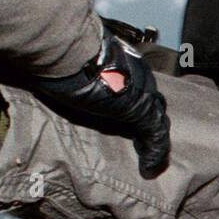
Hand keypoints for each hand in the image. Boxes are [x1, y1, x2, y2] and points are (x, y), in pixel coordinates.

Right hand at [24, 30, 170, 177]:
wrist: (70, 49)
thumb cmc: (64, 51)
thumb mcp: (74, 63)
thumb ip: (79, 72)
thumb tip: (61, 74)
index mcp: (125, 61)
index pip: (138, 84)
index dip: (137, 101)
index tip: (129, 114)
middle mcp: (139, 74)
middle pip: (153, 101)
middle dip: (150, 118)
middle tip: (142, 138)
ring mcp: (144, 92)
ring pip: (157, 117)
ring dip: (152, 138)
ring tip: (148, 157)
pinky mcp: (142, 111)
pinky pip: (155, 136)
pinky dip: (154, 154)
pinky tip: (148, 168)